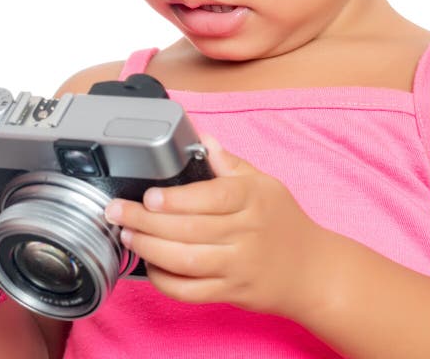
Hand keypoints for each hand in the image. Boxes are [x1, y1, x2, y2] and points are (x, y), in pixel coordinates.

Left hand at [103, 134, 328, 320]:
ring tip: (127, 235)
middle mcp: (245, 233)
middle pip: (189, 229)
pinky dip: (165, 280)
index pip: (211, 197)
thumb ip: (230, 163)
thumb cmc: (285, 221)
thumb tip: (203, 137)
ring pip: (186, 261)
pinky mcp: (231, 292)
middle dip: (146, 221)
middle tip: (117, 211)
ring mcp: (237, 266)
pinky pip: (191, 291)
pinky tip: (150, 265)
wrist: (312, 270)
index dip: (176, 199)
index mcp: (251, 199)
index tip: (149, 195)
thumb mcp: (265, 183)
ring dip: (149, 248)